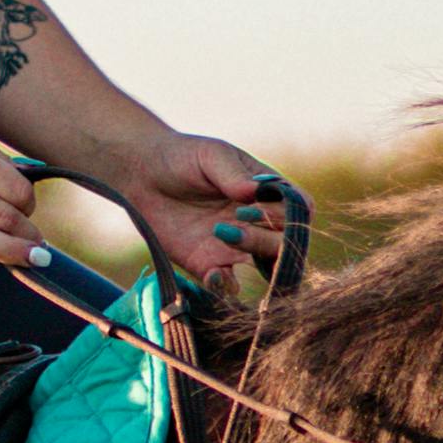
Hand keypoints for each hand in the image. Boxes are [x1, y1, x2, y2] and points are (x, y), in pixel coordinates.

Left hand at [109, 131, 271, 286]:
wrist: (142, 174)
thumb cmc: (183, 157)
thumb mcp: (211, 156)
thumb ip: (233, 175)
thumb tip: (255, 192)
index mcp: (266, 193)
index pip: (299, 210)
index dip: (286, 214)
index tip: (252, 204)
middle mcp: (258, 223)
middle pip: (286, 243)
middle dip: (265, 238)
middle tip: (233, 221)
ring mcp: (236, 246)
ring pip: (267, 268)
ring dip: (253, 261)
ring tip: (220, 235)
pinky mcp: (210, 265)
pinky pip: (230, 286)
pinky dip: (227, 287)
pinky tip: (213, 273)